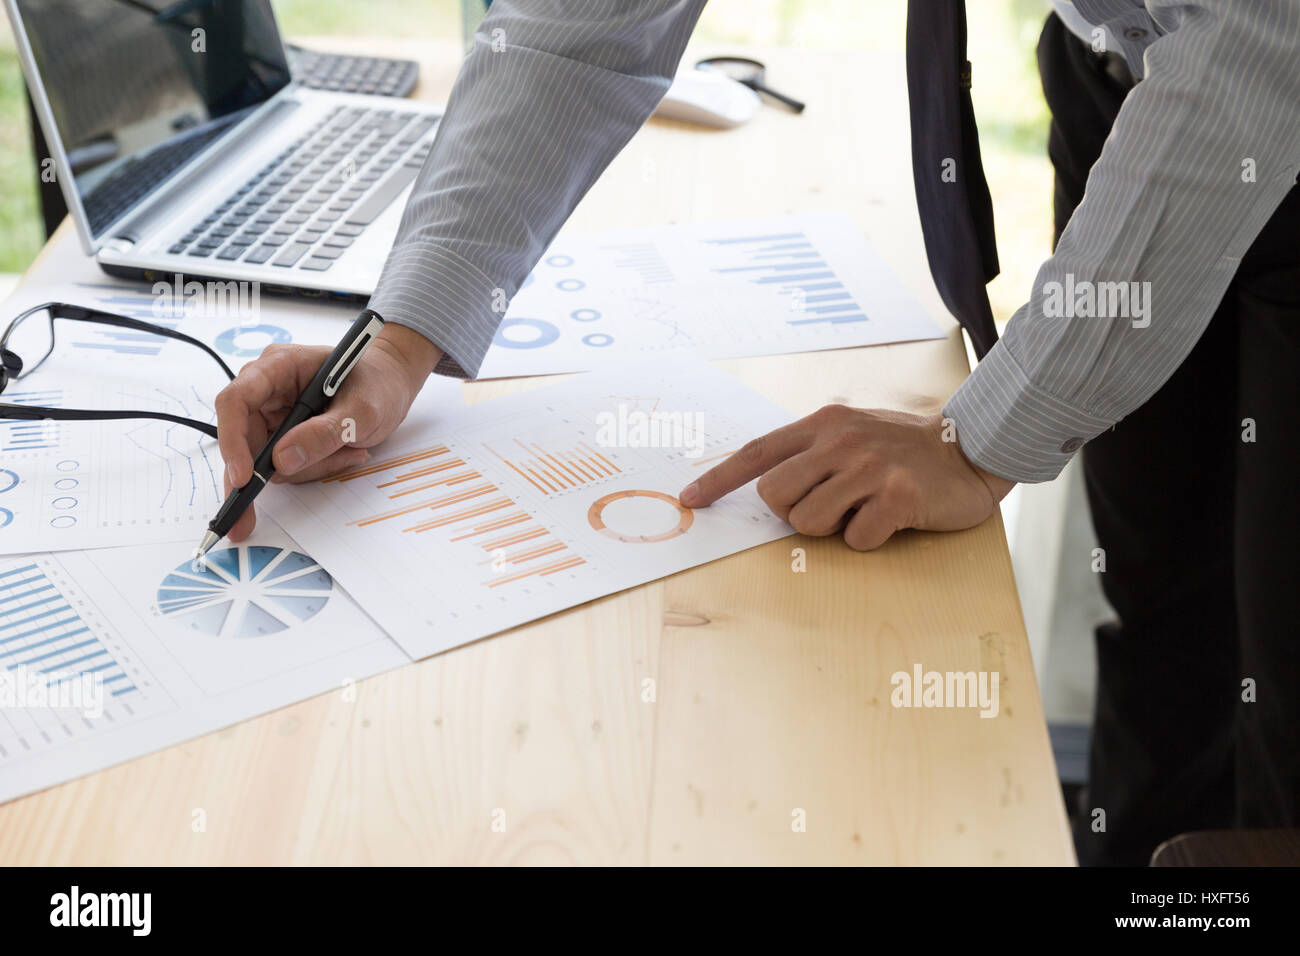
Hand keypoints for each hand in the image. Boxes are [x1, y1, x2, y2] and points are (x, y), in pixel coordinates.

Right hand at [214, 323, 441, 541]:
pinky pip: (284, 465)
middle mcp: (268, 389)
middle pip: (243, 437)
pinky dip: (313, 468)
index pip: (236, 400)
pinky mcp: (284, 434)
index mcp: (278, 366)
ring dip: (306, 468)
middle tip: (250, 515)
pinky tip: (345, 454)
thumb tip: (281, 461)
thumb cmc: (378, 383)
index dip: (233, 439)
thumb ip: (325, 433)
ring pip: (266, 459)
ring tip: (349, 452)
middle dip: (261, 472)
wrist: (392, 385)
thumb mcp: (362, 409)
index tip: (243, 477)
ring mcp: (274, 414)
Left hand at [678, 405, 1015, 550]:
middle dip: (793, 514)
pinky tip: (891, 518)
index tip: (690, 500)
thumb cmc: (900, 451)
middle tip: (832, 505)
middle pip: (774, 497)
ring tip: (863, 508)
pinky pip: (854, 540)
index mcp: (822, 424)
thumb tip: (762, 488)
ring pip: (808, 523)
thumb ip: (808, 453)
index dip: (718, 480)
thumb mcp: (849, 434)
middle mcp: (840, 440)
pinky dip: (868, 539)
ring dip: (832, 529)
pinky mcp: (897, 496)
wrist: (971, 450)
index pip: (756, 453)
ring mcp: (869, 466)